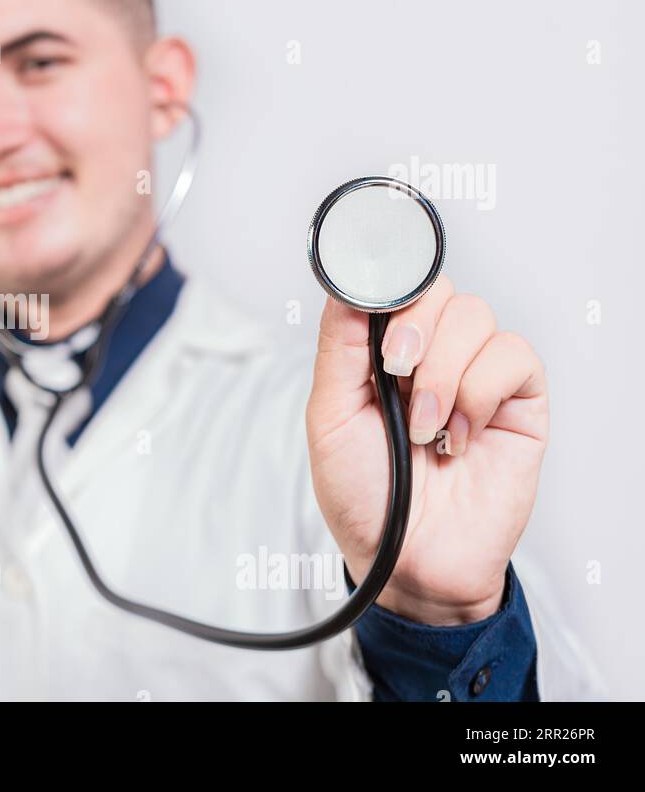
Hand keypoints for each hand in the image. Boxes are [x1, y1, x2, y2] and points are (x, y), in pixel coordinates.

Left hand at [305, 276, 548, 624]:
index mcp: (381, 354)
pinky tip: (458, 437)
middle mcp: (432, 357)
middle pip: (440, 290)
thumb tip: (348, 288)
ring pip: (476, 316)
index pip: (397, 287)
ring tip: (424, 427)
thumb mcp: (329, 418)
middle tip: (396, 371)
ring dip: (443, 372)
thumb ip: (339, 348)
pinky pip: (514, 356)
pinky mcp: (519, 403)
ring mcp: (477, 376)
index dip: (390, 289)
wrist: (409, 560)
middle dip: (415, 326)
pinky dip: (480, 393)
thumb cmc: (364, 495)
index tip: (375, 315)